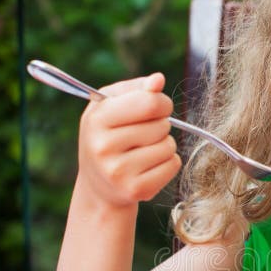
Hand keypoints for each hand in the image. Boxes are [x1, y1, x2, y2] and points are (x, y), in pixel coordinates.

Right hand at [77, 72, 181, 206]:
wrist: (99, 184)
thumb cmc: (109, 134)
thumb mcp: (112, 104)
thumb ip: (137, 89)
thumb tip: (158, 80)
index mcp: (97, 119)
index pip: (150, 103)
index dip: (162, 103)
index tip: (158, 108)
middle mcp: (104, 146)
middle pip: (161, 126)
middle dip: (160, 126)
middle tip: (144, 134)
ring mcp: (119, 172)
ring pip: (169, 147)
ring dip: (164, 145)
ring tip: (145, 150)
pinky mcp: (135, 190)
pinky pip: (173, 166)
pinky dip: (168, 163)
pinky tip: (149, 166)